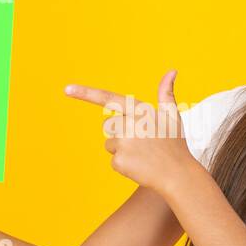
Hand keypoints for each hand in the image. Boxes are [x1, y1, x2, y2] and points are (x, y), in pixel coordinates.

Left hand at [64, 69, 197, 194]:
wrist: (178, 174)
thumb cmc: (175, 144)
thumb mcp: (172, 115)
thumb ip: (166, 93)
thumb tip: (172, 70)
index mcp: (139, 111)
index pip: (108, 98)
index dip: (86, 93)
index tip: (67, 89)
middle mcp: (129, 125)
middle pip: (110, 126)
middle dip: (121, 133)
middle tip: (143, 143)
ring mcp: (123, 144)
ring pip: (111, 144)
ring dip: (122, 149)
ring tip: (143, 155)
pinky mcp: (118, 161)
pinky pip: (114, 160)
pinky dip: (124, 165)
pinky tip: (140, 166)